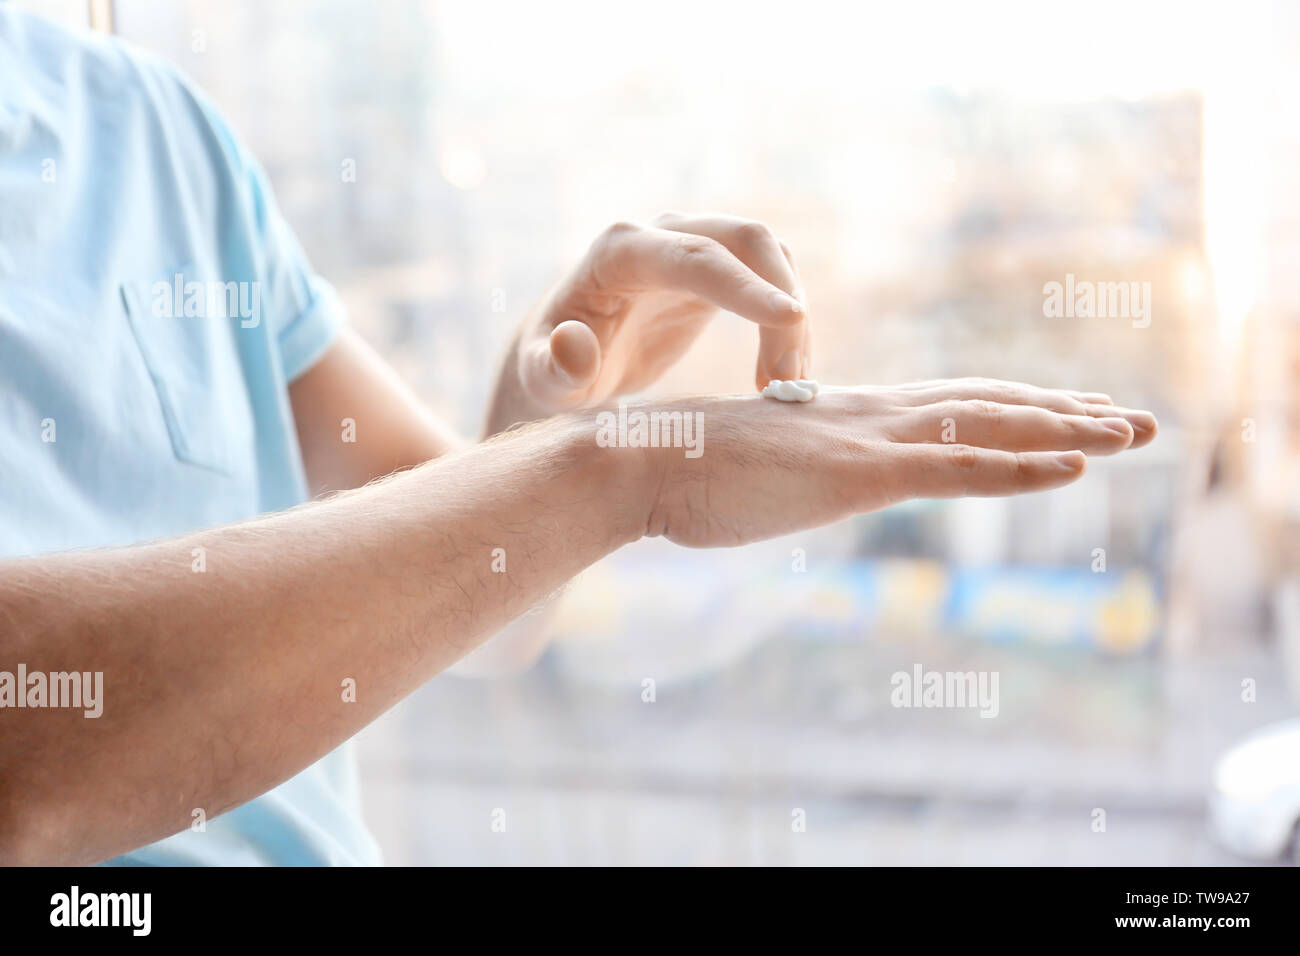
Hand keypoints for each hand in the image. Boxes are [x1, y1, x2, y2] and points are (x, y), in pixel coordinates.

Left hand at [514, 212, 809, 411]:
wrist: (567, 355)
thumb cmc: (552, 367)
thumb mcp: (543, 379)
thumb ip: (554, 365)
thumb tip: (575, 342)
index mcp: (619, 252)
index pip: (692, 257)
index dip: (743, 284)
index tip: (790, 318)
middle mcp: (660, 232)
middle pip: (744, 240)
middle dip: (779, 301)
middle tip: (789, 380)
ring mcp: (692, 244)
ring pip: (769, 255)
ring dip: (791, 315)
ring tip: (788, 385)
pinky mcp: (717, 268)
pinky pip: (771, 277)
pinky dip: (788, 321)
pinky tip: (785, 372)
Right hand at [637, 378, 1156, 547]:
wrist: (637, 460)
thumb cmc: (680, 469)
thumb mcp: (753, 469)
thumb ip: (791, 468)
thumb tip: (799, 479)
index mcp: (846, 415)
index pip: (950, 405)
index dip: (1016, 407)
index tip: (1067, 413)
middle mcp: (869, 415)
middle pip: (987, 404)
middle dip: (1065, 411)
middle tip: (1132, 418)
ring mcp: (866, 440)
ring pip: (989, 427)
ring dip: (1068, 429)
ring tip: (1133, 432)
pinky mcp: (856, 472)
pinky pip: (957, 468)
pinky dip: (1020, 465)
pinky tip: (1075, 464)